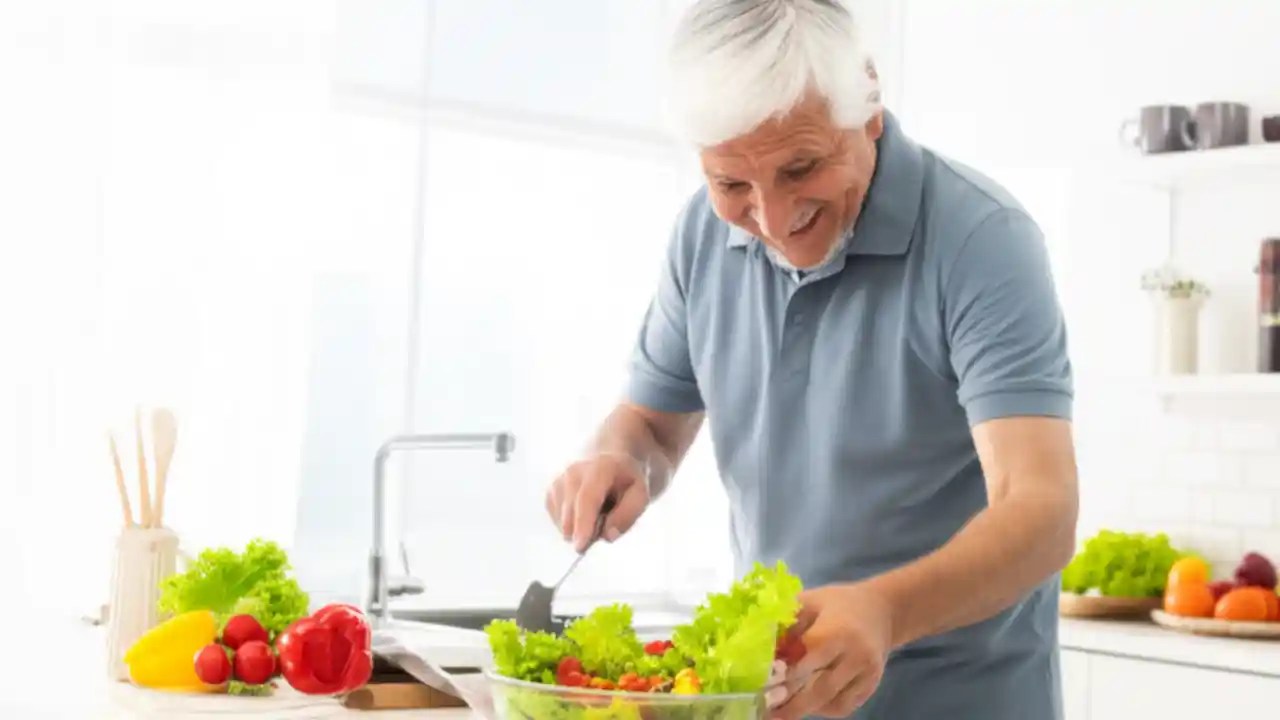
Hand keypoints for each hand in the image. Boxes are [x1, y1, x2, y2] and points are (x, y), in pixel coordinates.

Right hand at [545, 452, 648, 551]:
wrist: (609, 458)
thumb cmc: (626, 479)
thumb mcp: (641, 495)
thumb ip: (627, 515)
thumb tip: (607, 535)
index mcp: (600, 467)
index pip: (587, 498)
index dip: (583, 523)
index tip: (580, 546)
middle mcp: (573, 471)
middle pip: (571, 514)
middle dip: (587, 531)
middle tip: (607, 523)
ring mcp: (558, 481)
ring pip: (563, 523)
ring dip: (581, 528)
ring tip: (598, 512)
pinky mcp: (550, 492)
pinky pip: (558, 522)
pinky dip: (573, 525)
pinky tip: (585, 512)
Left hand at [769, 583, 893, 719]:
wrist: (883, 610)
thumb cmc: (838, 603)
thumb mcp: (811, 601)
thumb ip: (787, 621)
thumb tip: (760, 644)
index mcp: (838, 631)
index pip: (807, 659)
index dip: (784, 673)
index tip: (762, 684)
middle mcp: (856, 656)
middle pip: (820, 687)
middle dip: (791, 702)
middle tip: (766, 711)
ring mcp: (867, 674)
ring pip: (832, 701)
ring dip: (804, 710)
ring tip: (779, 713)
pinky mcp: (871, 686)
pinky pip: (844, 706)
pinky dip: (823, 709)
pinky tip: (805, 705)